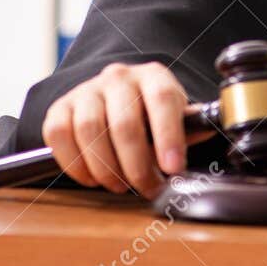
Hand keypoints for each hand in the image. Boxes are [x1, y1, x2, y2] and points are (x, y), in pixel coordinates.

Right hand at [41, 61, 212, 197]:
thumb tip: (207, 132)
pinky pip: (60, 135)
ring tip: (119, 185)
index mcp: (153, 76)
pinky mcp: (60, 107)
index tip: (173, 168)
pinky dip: (74, 164)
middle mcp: (118, 76)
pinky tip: (91, 178)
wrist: (114, 100)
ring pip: (90, 130)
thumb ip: (189, 127)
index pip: (162, 99)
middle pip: (124, 123)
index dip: (168, 136)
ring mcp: (86, 90)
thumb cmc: (150, 115)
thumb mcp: (176, 117)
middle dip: (137, 166)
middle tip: (147, 189)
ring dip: (106, 168)